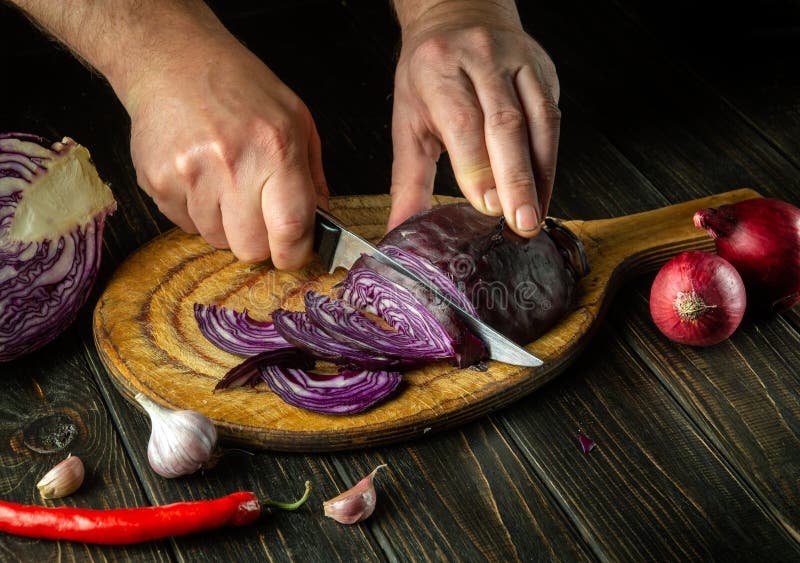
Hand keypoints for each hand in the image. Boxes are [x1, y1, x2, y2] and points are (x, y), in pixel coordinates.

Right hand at [123, 37, 327, 268]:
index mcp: (276, 149)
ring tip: (223, 182)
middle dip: (258, 241)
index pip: (291, 228)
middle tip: (257, 216)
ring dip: (224, 224)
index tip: (294, 253)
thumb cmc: (240, 87)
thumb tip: (321, 222)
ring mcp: (191, 174)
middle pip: (250, 248)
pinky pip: (184, 225)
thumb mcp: (295, 119)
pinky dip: (195, 211)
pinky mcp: (157, 181)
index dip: (294, 253)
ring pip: (215, 239)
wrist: (172, 58)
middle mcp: (233, 165)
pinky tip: (198, 176)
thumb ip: (312, 175)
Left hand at [388, 2, 559, 235]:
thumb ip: (407, 179)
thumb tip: (402, 225)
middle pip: (506, 124)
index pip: (464, 122)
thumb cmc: (429, 73)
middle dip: (515, 179)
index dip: (478, 168)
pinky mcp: (543, 70)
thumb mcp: (407, 121)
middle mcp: (482, 58)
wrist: (458, 16)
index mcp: (440, 68)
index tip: (487, 206)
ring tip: (535, 213)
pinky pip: (553, 117)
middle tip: (520, 221)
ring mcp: (518, 60)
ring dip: (541, 174)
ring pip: (539, 121)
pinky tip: (544, 188)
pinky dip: (550, 158)